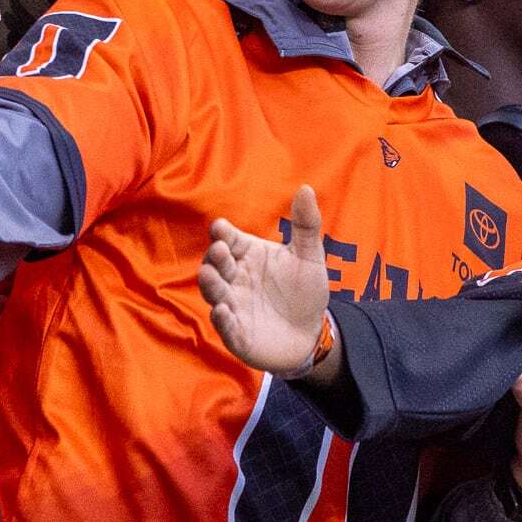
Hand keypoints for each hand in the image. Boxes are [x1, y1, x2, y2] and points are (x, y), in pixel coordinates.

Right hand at [200, 185, 335, 378]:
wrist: (311, 333)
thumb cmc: (304, 291)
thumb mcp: (309, 256)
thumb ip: (306, 225)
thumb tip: (306, 188)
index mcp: (248, 255)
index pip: (229, 239)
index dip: (223, 233)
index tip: (221, 228)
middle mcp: (234, 278)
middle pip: (216, 264)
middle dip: (216, 257)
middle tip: (221, 251)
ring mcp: (232, 305)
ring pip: (214, 292)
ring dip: (210, 284)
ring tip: (212, 276)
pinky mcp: (236, 334)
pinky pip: (224, 326)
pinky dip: (221, 319)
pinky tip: (222, 311)